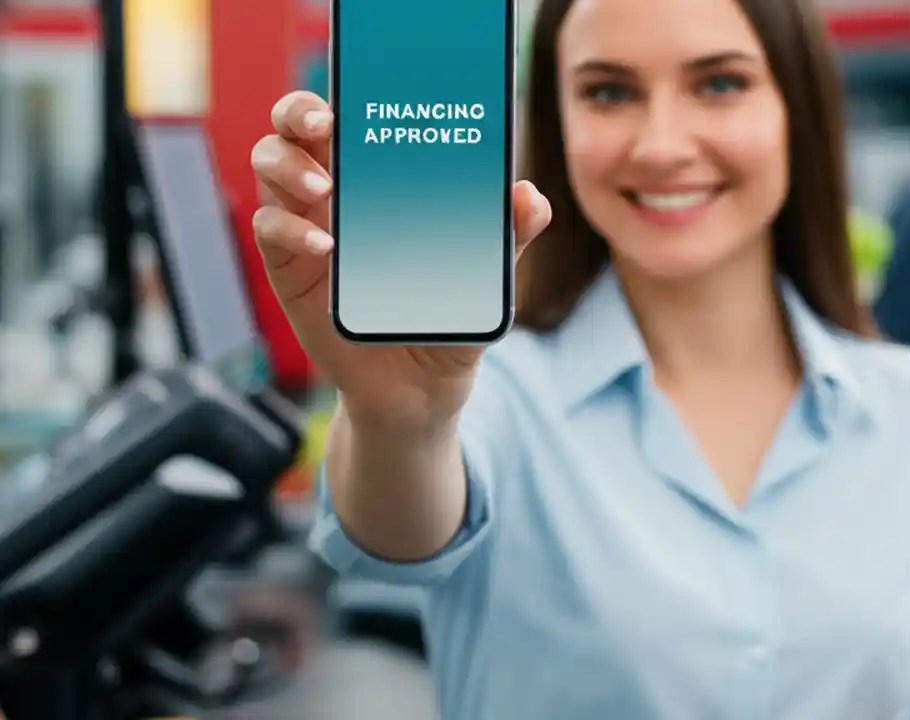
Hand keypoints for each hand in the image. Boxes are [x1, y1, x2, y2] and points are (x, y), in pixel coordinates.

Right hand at [251, 90, 551, 430]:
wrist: (422, 388)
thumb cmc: (449, 318)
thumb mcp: (487, 276)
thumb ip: (509, 236)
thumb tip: (530, 196)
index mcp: (379, 180)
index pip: (348, 118)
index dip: (340, 96)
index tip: (354, 97)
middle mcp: (336, 193)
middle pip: (293, 127)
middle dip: (299, 112)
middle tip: (325, 127)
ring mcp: (306, 227)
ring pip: (269, 165)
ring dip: (289, 166)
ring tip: (327, 189)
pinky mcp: (289, 269)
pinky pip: (269, 230)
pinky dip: (289, 229)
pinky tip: (325, 246)